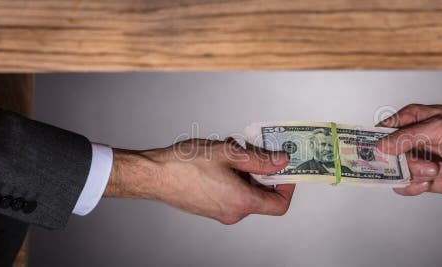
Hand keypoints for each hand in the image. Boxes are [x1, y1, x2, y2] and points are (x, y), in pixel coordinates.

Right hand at [104, 139, 294, 224]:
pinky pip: (231, 191)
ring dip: (244, 168)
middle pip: (262, 194)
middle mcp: (233, 212)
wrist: (153, 175)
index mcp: (241, 202)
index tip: (285, 169)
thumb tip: (281, 162)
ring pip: (245, 190)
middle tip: (255, 149)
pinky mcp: (209, 207)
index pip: (279, 204)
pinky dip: (232, 174)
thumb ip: (260, 159)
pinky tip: (220, 156)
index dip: (287, 186)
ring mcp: (220, 212)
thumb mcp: (229, 153)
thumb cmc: (184, 165)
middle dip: (262, 170)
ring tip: (231, 148)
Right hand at [376, 104, 441, 195]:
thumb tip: (382, 145)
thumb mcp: (440, 128)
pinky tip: (428, 183)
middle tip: (426, 164)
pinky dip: (413, 187)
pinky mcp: (422, 177)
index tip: (375, 152)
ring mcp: (416, 159)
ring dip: (416, 173)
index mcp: (412, 119)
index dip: (375, 141)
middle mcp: (410, 139)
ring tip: (438, 169)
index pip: (382, 129)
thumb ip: (409, 136)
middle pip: (388, 154)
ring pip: (397, 171)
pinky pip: (404, 186)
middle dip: (405, 161)